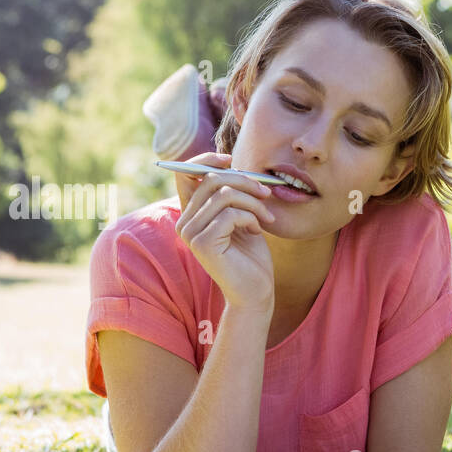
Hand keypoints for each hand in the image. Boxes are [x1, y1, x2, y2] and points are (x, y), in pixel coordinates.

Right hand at [173, 152, 275, 311]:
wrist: (255, 291)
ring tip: (266, 218)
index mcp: (191, 213)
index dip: (208, 160)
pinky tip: (258, 232)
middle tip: (267, 194)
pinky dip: (251, 218)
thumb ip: (230, 194)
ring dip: (253, 203)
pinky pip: (231, 214)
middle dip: (245, 182)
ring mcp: (191, 233)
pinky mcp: (202, 243)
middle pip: (210, 179)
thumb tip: (229, 162)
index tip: (231, 159)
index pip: (186, 173)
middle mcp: (185, 222)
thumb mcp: (241, 217)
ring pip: (224, 195)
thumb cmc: (251, 255)